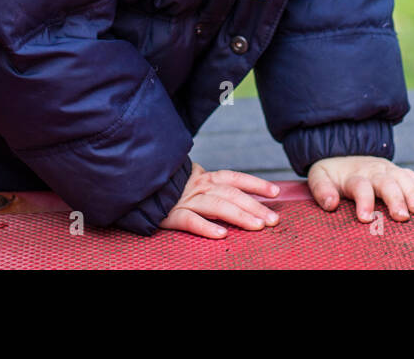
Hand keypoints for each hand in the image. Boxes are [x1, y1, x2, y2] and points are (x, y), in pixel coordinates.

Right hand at [158, 161, 280, 238]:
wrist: (138, 188)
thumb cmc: (170, 190)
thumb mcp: (193, 183)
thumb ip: (214, 187)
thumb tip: (243, 197)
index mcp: (205, 177)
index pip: (234, 178)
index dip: (255, 184)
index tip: (275, 192)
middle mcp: (198, 186)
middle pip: (231, 194)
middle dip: (255, 206)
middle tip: (273, 219)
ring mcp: (185, 200)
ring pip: (216, 206)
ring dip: (239, 216)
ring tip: (257, 226)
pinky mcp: (171, 215)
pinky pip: (190, 221)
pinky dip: (206, 227)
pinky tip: (222, 235)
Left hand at [308, 156, 413, 222]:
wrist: (343, 152)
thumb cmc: (332, 173)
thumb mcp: (319, 176)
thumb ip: (322, 189)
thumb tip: (331, 204)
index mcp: (353, 174)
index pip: (360, 186)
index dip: (364, 201)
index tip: (366, 218)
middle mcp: (373, 170)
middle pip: (386, 183)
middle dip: (395, 199)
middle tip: (402, 217)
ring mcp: (386, 169)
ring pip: (402, 178)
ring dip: (412, 193)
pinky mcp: (395, 171)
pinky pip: (410, 175)